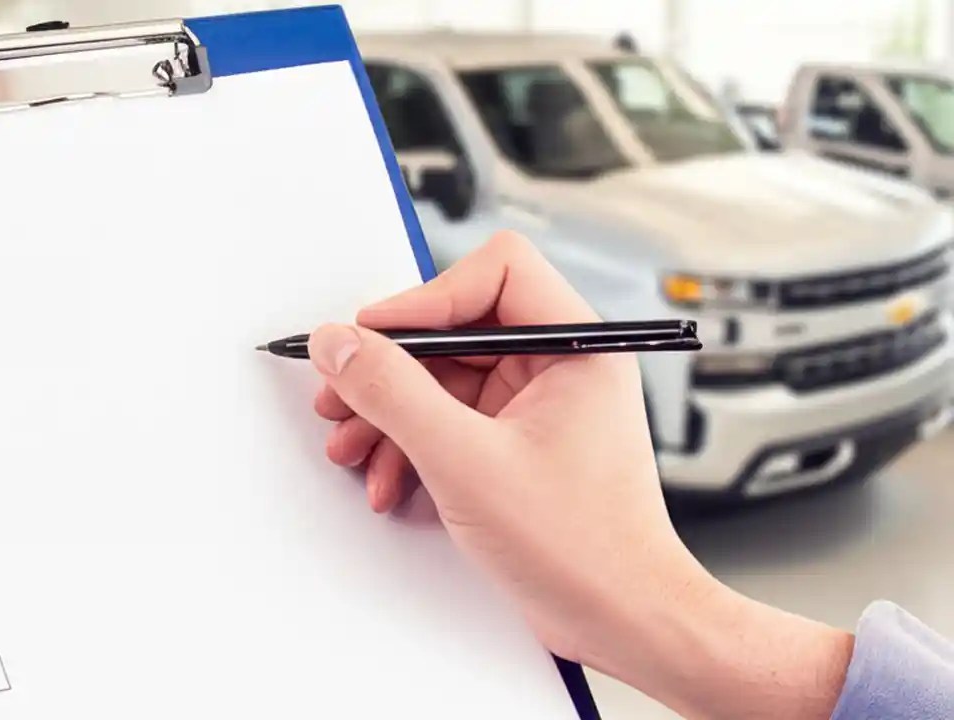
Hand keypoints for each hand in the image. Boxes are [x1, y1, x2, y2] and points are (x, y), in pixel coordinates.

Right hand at [309, 232, 852, 718]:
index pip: (492, 271)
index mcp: (575, 345)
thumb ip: (393, 393)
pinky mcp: (515, 444)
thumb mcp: (466, 461)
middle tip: (341, 396)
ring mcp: (536, 405)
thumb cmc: (583, 548)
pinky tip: (388, 480)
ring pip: (442, 378)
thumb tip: (340, 343)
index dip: (424, 298)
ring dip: (389, 413)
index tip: (371, 337)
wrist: (622, 622)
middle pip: (453, 329)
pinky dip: (411, 445)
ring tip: (351, 448)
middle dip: (390, 369)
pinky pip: (448, 420)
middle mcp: (559, 365)